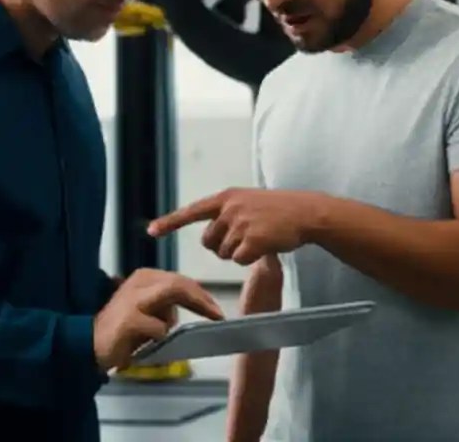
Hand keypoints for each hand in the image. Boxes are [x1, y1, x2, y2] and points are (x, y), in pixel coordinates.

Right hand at [93, 268, 223, 370]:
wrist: (86, 343)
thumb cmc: (121, 330)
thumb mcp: (147, 310)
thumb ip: (166, 304)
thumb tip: (198, 306)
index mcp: (144, 277)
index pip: (180, 280)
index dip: (201, 294)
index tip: (215, 310)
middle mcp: (139, 281)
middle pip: (180, 283)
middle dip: (202, 300)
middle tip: (217, 315)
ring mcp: (133, 299)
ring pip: (172, 293)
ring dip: (180, 316)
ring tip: (170, 335)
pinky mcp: (129, 320)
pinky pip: (159, 328)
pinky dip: (160, 338)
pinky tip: (147, 346)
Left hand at [146, 188, 328, 264]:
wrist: (307, 212)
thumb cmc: (279, 209)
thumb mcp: (249, 202)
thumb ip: (228, 214)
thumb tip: (210, 238)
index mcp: (226, 197)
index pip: (192, 211)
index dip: (170, 222)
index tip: (151, 231)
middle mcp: (229, 208)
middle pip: (208, 242)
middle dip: (221, 246)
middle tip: (245, 238)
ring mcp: (241, 223)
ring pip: (224, 253)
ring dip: (239, 253)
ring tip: (260, 237)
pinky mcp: (253, 239)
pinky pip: (239, 260)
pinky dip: (249, 259)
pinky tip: (265, 246)